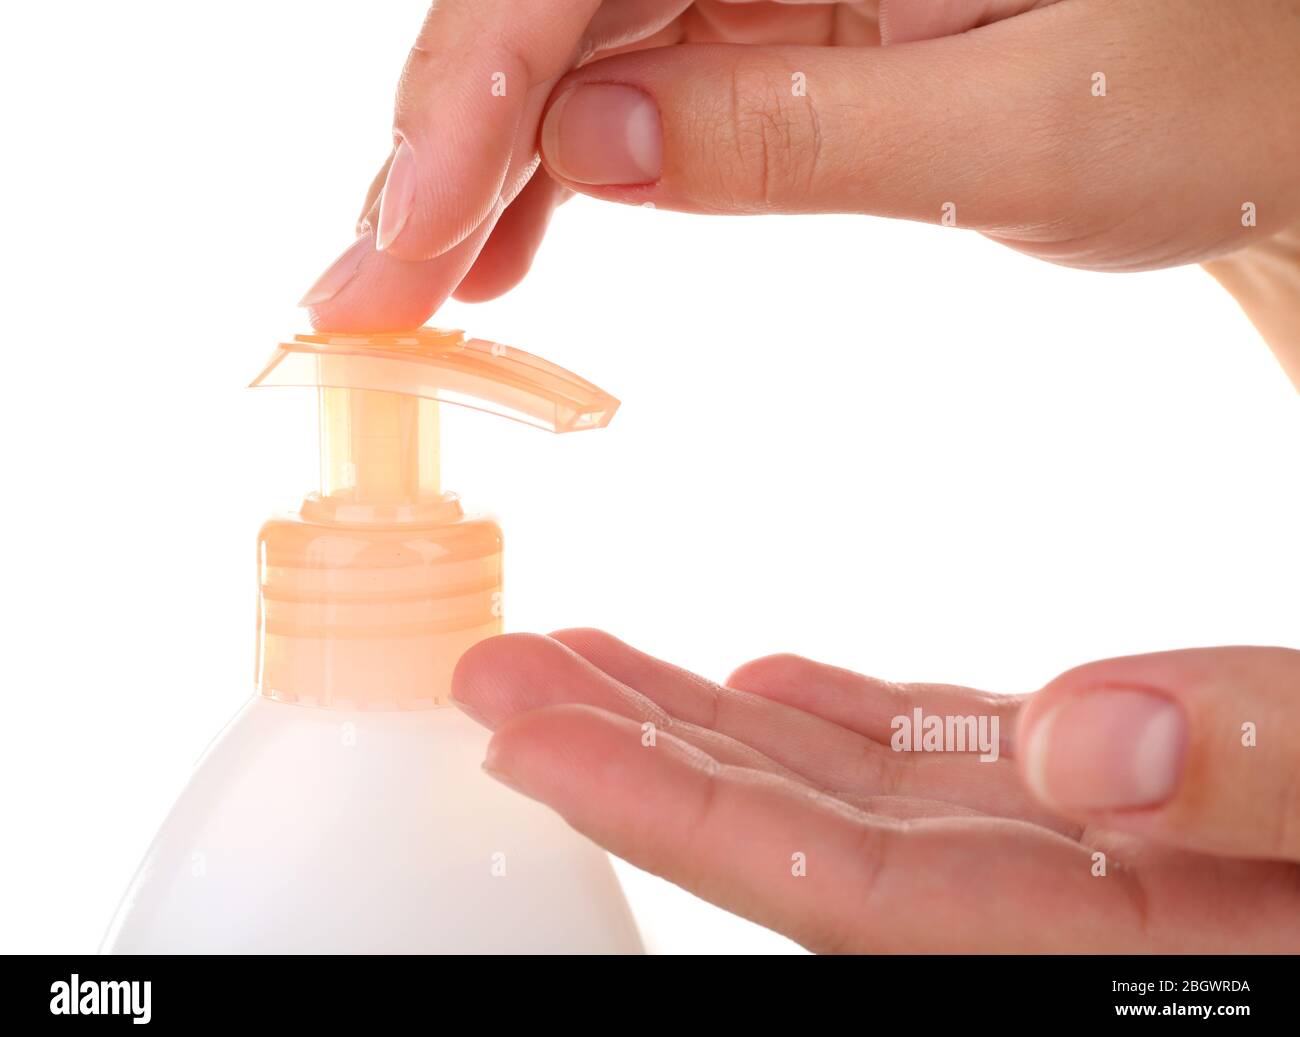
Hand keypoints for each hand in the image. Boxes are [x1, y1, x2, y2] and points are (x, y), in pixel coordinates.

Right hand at [300, 0, 1299, 335]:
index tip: (404, 233)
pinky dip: (555, 164)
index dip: (479, 87)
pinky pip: (632, 68)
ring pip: (574, 33)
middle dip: (446, 135)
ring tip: (414, 285)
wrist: (1273, 104)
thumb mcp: (1021, 142)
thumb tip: (590, 151)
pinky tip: (505, 241)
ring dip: (478, 159)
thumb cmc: (1216, 104)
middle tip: (364, 287)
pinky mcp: (779, 6)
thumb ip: (794, 133)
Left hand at [452, 629, 1299, 951]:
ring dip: (719, 721)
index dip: (661, 804)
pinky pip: (963, 773)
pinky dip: (863, 720)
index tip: (522, 724)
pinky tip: (781, 682)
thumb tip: (1086, 733)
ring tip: (598, 659)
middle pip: (803, 837)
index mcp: (1120, 929)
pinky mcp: (1135, 808)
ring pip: (863, 790)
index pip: (830, 882)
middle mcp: (1078, 905)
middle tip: (504, 668)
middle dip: (638, 751)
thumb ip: (1284, 763)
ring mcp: (1096, 857)